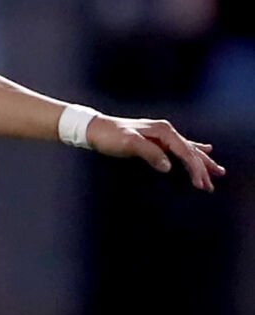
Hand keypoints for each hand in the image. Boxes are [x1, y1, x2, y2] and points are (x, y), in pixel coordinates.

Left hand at [86, 115, 226, 191]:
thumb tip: (168, 166)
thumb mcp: (129, 144)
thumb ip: (150, 154)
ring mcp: (161, 134)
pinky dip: (193, 150)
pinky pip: (180, 147)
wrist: (95, 129)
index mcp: (163, 132)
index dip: (195, 169)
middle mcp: (166, 131)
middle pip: (190, 152)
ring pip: (188, 149)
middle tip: (211, 185)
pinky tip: (204, 149)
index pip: (185, 153)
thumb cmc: (110, 137)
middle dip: (203, 169)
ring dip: (202, 161)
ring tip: (218, 171)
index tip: (201, 184)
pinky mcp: (156, 139)